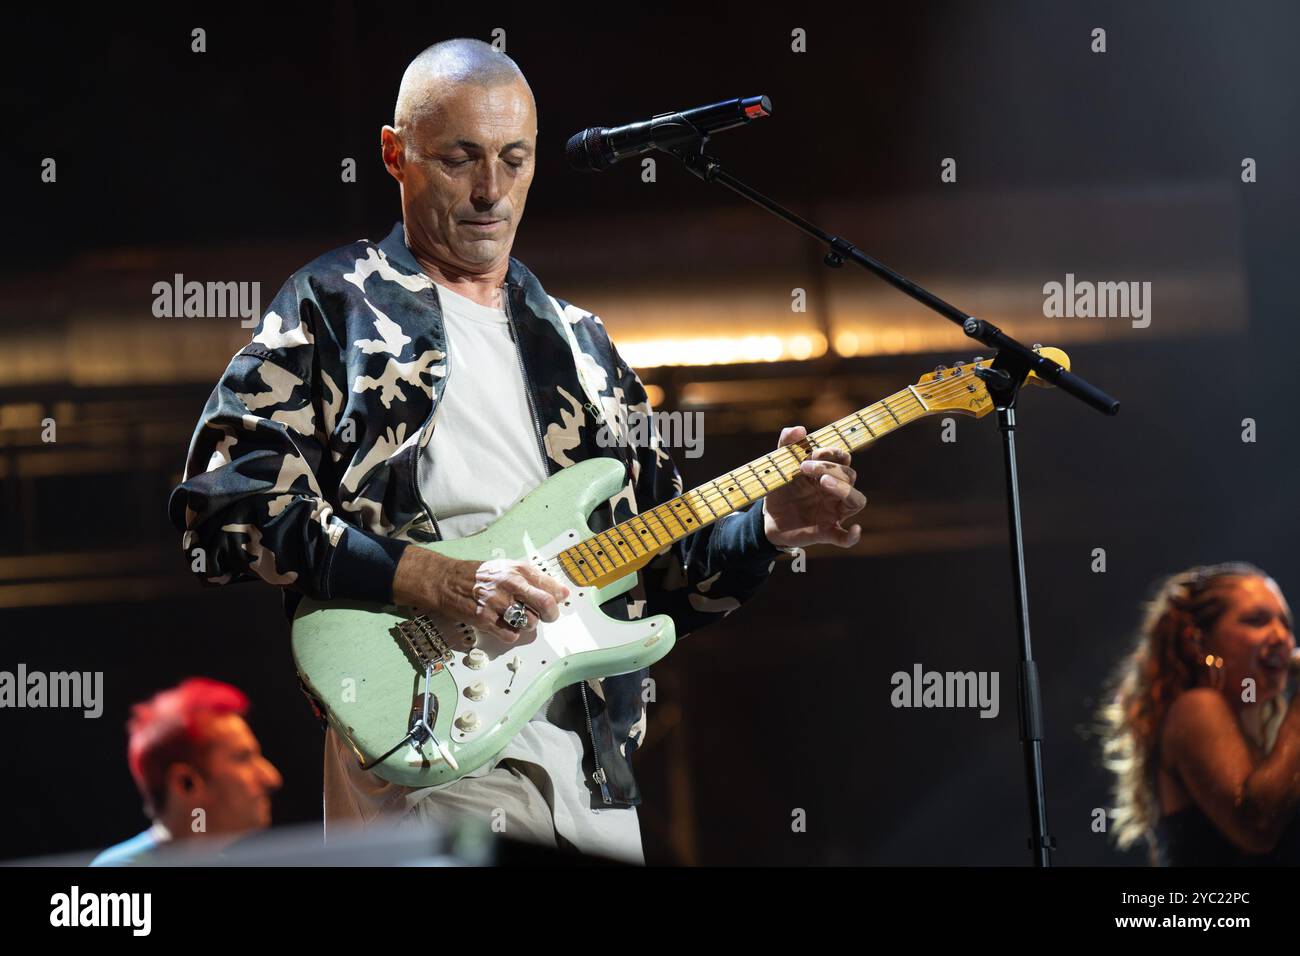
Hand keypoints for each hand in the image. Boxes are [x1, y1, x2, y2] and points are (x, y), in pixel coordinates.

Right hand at [393, 548, 569, 643]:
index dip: (558, 598)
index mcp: (518, 570)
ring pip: (530, 623)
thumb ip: (535, 579)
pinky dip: (512, 634)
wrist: (447, 581)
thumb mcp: (507, 568)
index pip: (550, 587)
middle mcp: (510, 585)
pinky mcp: (485, 620)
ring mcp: (497, 603)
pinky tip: (505, 625)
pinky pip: (511, 635)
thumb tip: (562, 592)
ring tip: (518, 617)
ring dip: (528, 624)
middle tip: (546, 616)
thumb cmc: (479, 575)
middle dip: (551, 614)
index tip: (558, 601)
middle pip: (545, 605)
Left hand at [761, 425, 865, 549]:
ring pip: (856, 500)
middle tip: (805, 468)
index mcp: (828, 473)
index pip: (843, 458)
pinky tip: (854, 530)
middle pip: (850, 475)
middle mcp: (836, 491)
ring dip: (844, 490)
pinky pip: (846, 538)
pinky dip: (853, 536)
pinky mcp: (827, 532)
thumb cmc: (781, 489)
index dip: (833, 453)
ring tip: (823, 483)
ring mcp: (834, 512)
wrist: (768, 518)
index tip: (812, 453)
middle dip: (830, 468)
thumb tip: (799, 429)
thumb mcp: (780, 466)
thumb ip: (787, 444)